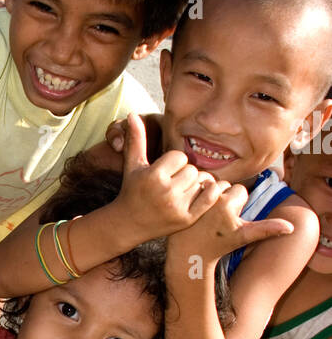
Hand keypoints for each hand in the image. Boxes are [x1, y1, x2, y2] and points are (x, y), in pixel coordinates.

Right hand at [114, 114, 223, 242]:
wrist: (128, 224)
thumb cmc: (132, 191)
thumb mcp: (132, 165)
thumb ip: (136, 139)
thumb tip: (132, 114)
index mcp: (154, 176)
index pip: (179, 157)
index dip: (173, 163)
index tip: (165, 171)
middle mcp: (166, 192)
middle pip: (192, 170)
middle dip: (184, 174)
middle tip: (173, 183)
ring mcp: (178, 207)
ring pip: (201, 183)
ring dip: (194, 185)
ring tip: (180, 192)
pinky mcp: (187, 219)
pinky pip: (210, 198)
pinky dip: (209, 193)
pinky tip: (197, 196)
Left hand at [175, 183, 294, 262]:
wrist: (189, 252)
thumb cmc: (218, 245)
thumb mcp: (244, 236)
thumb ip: (267, 228)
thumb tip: (291, 227)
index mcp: (229, 204)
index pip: (240, 190)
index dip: (236, 203)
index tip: (226, 218)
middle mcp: (211, 197)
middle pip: (225, 185)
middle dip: (222, 197)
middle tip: (214, 217)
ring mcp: (195, 196)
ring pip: (210, 182)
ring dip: (208, 192)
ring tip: (204, 212)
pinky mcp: (182, 196)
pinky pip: (194, 183)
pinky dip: (194, 191)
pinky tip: (192, 207)